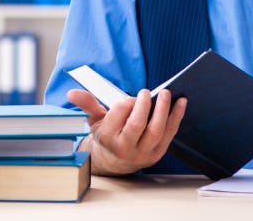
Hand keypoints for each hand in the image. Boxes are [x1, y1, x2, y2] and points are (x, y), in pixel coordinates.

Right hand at [67, 88, 186, 175]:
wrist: (115, 160)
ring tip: (166, 93)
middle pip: (137, 124)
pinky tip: (181, 102)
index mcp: (108, 137)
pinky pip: (170, 133)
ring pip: (156, 130)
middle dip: (144, 105)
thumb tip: (71, 93)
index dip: (126, 102)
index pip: (118, 115)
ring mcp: (143, 152)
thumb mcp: (94, 120)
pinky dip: (177, 117)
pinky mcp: (157, 153)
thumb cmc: (106, 135)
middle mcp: (125, 147)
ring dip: (163, 110)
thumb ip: (87, 104)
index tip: (130, 98)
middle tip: (145, 92)